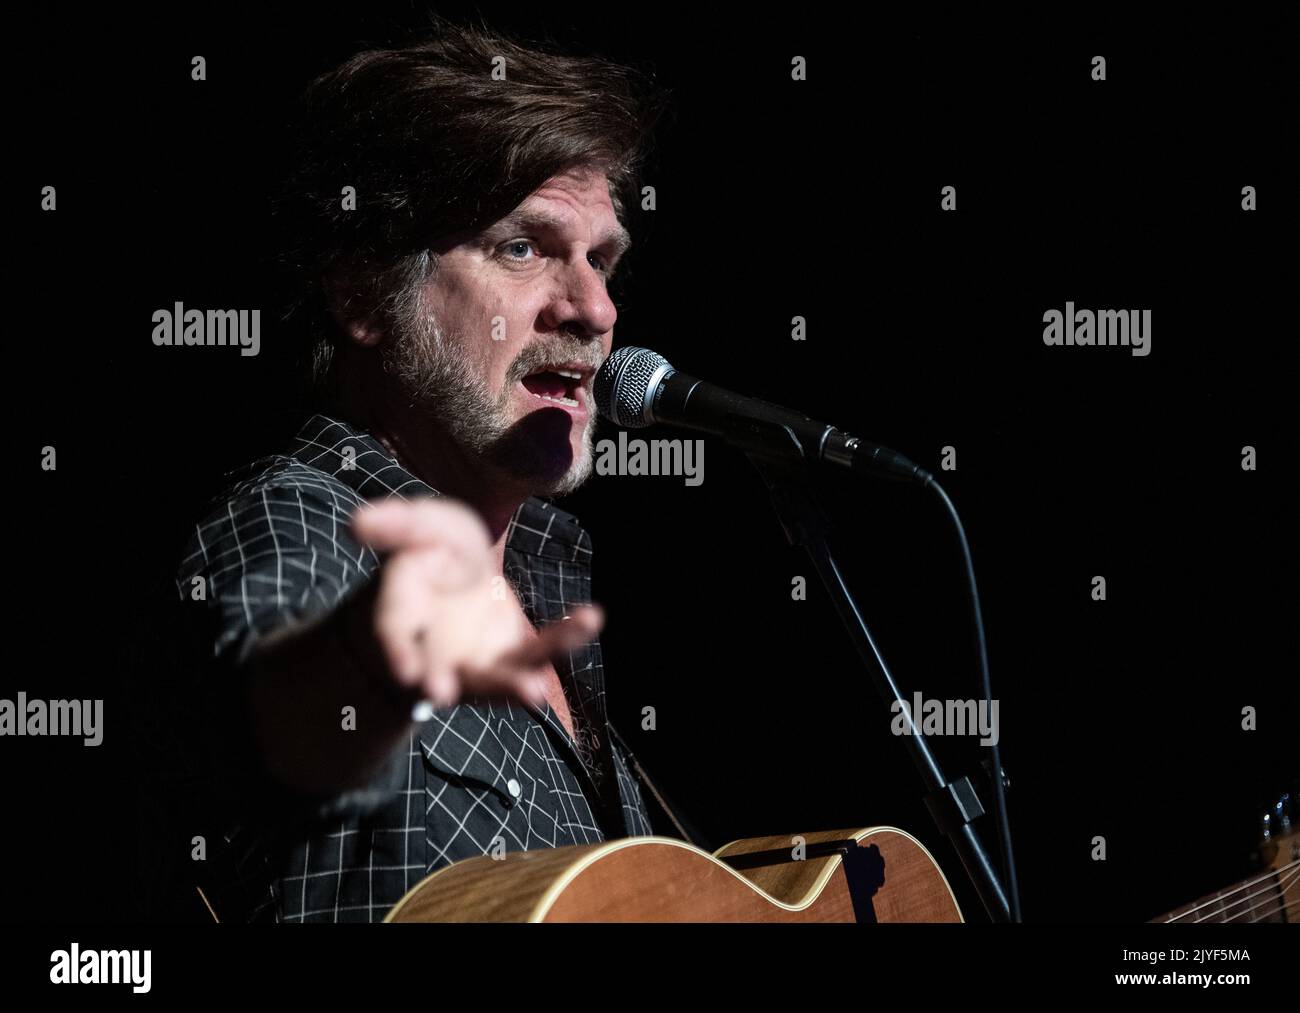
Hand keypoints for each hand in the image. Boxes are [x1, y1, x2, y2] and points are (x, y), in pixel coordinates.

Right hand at [349, 497, 602, 709]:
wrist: (459, 578)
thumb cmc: (434, 552)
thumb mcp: (420, 528)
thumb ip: (398, 526)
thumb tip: (359, 523)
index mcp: (402, 614)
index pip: (394, 629)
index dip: (396, 649)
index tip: (404, 671)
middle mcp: (434, 650)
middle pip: (434, 668)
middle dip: (438, 678)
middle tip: (440, 693)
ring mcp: (473, 662)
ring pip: (492, 677)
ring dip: (510, 685)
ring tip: (533, 694)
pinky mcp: (511, 657)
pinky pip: (538, 652)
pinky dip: (563, 638)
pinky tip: (589, 618)